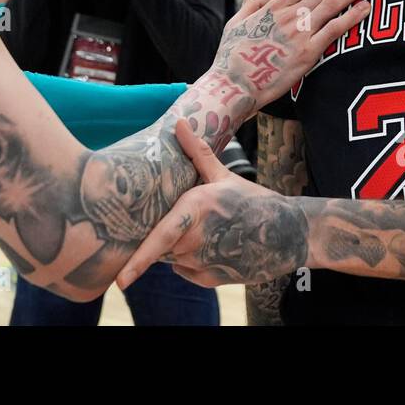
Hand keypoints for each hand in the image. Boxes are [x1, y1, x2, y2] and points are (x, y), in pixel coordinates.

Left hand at [117, 119, 307, 288]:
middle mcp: (196, 240)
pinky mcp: (211, 279)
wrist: (286, 233)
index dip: (137, 261)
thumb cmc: (252, 201)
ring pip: (173, 258)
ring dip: (180, 246)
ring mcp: (204, 262)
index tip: (119, 280)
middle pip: (162, 244)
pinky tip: (213, 246)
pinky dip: (192, 262)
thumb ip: (196, 152)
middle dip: (167, 233)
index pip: (159, 239)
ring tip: (208, 231)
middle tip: (192, 219)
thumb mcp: (222, 175)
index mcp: (195, 210)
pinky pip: (186, 271)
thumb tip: (179, 123)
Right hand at [208, 0, 377, 107]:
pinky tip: (366, 7)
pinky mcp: (308, 53)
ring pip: (334, 3)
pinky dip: (352, 16)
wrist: (233, 86)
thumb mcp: (235, 23)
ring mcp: (300, 33)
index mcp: (273, 7)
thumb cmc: (231, 57)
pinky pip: (335, 30)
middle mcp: (289, 15)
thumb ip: (253, 4)